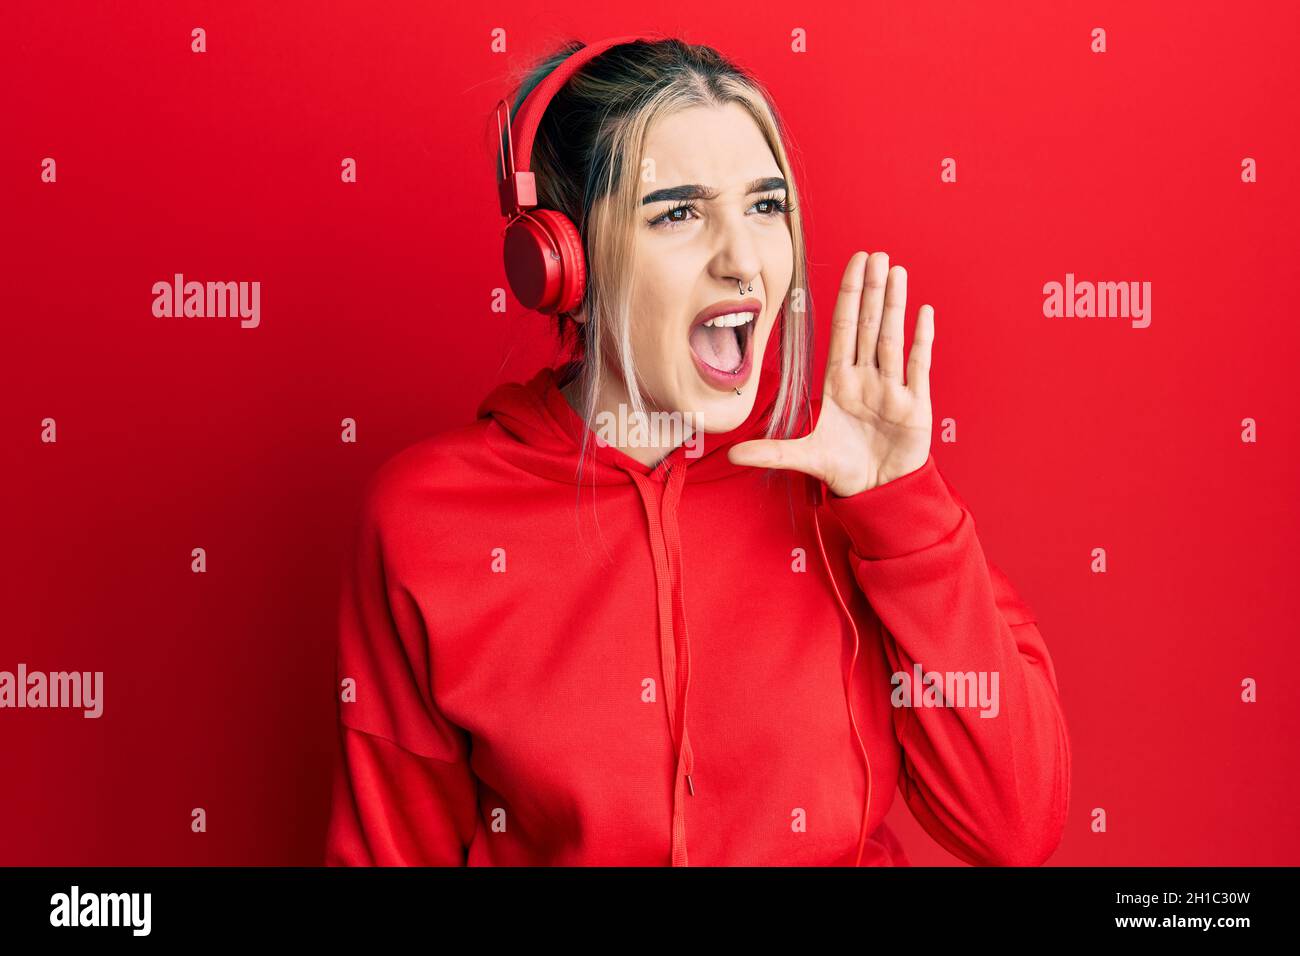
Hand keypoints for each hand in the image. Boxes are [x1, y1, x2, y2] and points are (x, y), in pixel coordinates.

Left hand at [728, 251, 934, 496]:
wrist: (877, 493)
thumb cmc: (844, 470)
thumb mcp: (803, 457)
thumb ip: (770, 452)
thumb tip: (732, 453)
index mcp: (841, 382)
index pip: (843, 330)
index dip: (848, 297)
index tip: (854, 267)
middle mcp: (867, 378)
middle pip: (868, 325)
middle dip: (871, 291)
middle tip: (875, 255)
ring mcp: (892, 388)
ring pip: (891, 338)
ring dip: (894, 305)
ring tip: (896, 271)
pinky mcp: (915, 405)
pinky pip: (918, 365)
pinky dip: (921, 339)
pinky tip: (923, 312)